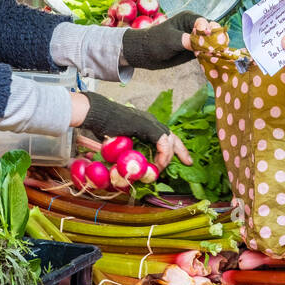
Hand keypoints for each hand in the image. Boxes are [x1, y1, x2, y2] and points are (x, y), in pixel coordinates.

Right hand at [75, 92, 191, 168]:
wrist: (97, 115)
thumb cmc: (103, 127)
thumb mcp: (118, 144)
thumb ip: (125, 154)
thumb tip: (128, 169)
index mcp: (146, 125)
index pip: (166, 136)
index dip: (174, 148)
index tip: (179, 159)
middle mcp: (151, 122)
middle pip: (173, 136)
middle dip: (181, 151)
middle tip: (188, 162)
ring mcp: (149, 122)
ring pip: (169, 139)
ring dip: (168, 156)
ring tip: (161, 168)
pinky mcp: (146, 125)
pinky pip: (161, 140)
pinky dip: (163, 153)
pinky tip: (158, 163)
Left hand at [121, 11, 217, 69]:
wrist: (147, 53)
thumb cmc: (155, 41)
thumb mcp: (168, 40)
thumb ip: (183, 40)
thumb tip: (197, 43)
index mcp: (189, 18)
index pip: (205, 22)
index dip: (209, 30)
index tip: (207, 40)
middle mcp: (196, 27)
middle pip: (213, 31)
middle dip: (217, 40)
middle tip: (218, 49)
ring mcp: (197, 39)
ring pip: (213, 42)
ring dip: (216, 49)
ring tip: (217, 57)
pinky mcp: (197, 50)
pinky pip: (208, 52)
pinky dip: (212, 56)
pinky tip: (214, 61)